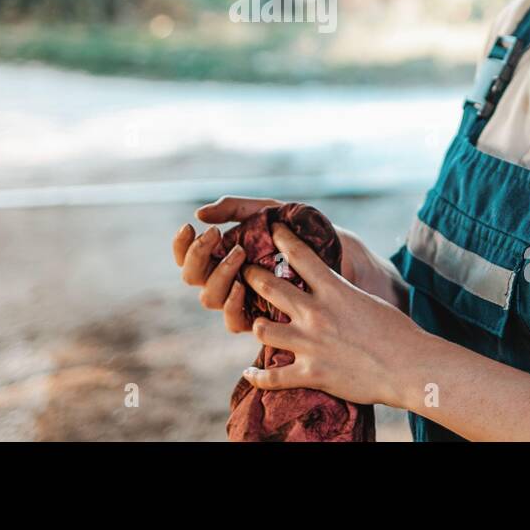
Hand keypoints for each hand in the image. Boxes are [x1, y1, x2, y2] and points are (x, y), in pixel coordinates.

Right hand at [173, 195, 365, 332]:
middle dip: (198, 256)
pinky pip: (233, 321)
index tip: (190, 225)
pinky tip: (242, 286)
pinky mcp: (262, 319)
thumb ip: (239, 208)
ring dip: (219, 273)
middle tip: (215, 237)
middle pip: (192, 277)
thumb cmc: (309, 231)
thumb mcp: (274, 212)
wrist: (347, 255)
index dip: (182, 244)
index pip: (191, 254)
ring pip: (209, 298)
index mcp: (228, 253)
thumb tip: (200, 212)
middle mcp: (231, 278)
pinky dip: (232, 303)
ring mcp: (245, 300)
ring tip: (239, 253)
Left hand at [239, 221, 422, 407]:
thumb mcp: (368, 301)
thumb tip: (331, 282)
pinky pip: (272, 377)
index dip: (282, 237)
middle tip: (244, 272)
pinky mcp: (311, 374)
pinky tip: (249, 373)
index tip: (271, 228)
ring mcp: (310, 344)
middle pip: (269, 286)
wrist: (410, 367)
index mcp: (334, 290)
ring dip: (257, 326)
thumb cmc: (397, 332)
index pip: (300, 254)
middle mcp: (316, 313)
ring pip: (262, 329)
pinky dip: (257, 376)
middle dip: (252, 276)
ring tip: (256, 325)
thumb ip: (342, 292)